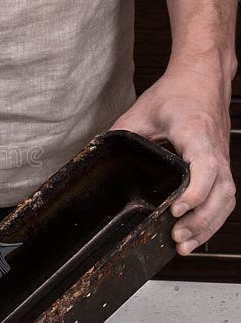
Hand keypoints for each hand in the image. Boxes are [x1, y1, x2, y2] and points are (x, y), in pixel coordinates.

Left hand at [111, 60, 235, 254]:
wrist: (203, 78)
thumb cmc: (176, 93)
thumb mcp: (141, 111)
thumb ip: (121, 135)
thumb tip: (96, 155)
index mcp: (194, 132)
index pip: (205, 166)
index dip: (195, 191)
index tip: (177, 209)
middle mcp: (214, 148)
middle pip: (221, 191)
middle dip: (201, 220)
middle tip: (176, 237)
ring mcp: (223, 158)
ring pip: (227, 199)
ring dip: (209, 225)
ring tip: (184, 244)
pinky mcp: (223, 166)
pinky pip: (225, 197)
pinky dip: (213, 219)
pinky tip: (196, 234)